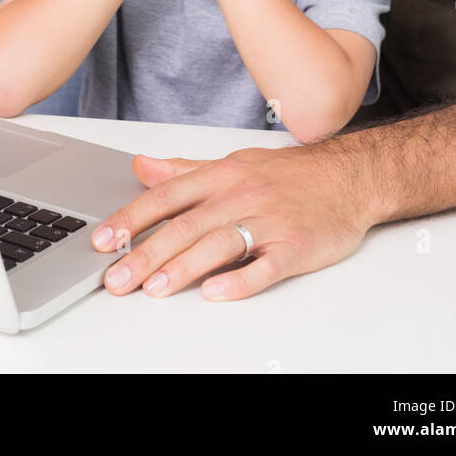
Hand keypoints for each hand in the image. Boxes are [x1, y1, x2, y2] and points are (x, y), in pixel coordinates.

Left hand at [91, 142, 372, 301]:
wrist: (350, 176)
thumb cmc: (289, 174)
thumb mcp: (234, 163)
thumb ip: (185, 170)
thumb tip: (142, 166)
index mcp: (222, 175)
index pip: (168, 196)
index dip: (132, 218)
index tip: (104, 240)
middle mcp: (241, 195)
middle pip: (187, 225)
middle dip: (148, 253)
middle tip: (117, 278)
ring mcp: (270, 221)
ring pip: (221, 244)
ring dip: (185, 267)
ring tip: (155, 288)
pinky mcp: (297, 246)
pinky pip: (266, 266)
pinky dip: (241, 280)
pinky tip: (215, 293)